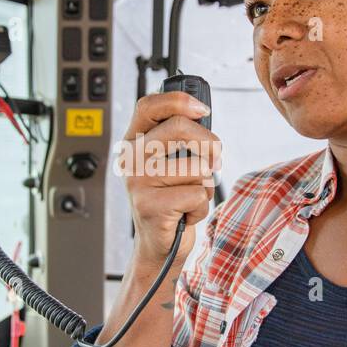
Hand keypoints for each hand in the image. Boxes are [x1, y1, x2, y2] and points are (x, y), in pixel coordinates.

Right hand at [117, 91, 219, 266]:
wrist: (158, 245)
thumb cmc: (169, 200)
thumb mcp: (169, 163)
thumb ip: (179, 139)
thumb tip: (202, 114)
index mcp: (133, 143)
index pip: (148, 106)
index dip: (179, 100)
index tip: (202, 109)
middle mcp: (131, 159)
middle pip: (180, 128)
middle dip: (210, 144)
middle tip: (215, 160)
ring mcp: (138, 182)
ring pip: (196, 166)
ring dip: (205, 184)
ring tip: (189, 196)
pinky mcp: (150, 205)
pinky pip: (196, 193)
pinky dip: (200, 206)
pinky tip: (185, 213)